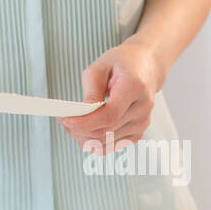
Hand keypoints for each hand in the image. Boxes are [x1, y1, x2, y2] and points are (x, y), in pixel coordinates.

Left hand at [60, 38, 160, 152]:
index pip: (109, 115)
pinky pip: (113, 146)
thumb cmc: (123, 63)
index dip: (85, 122)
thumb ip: (91, 92)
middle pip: (107, 131)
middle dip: (80, 130)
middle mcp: (142, 107)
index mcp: (134, 87)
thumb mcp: (100, 68)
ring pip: (108, 142)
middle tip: (64, 120)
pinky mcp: (138, 132)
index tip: (66, 120)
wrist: (146, 65)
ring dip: (85, 137)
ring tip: (73, 123)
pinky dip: (96, 142)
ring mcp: (142, 122)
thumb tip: (81, 114)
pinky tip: (87, 131)